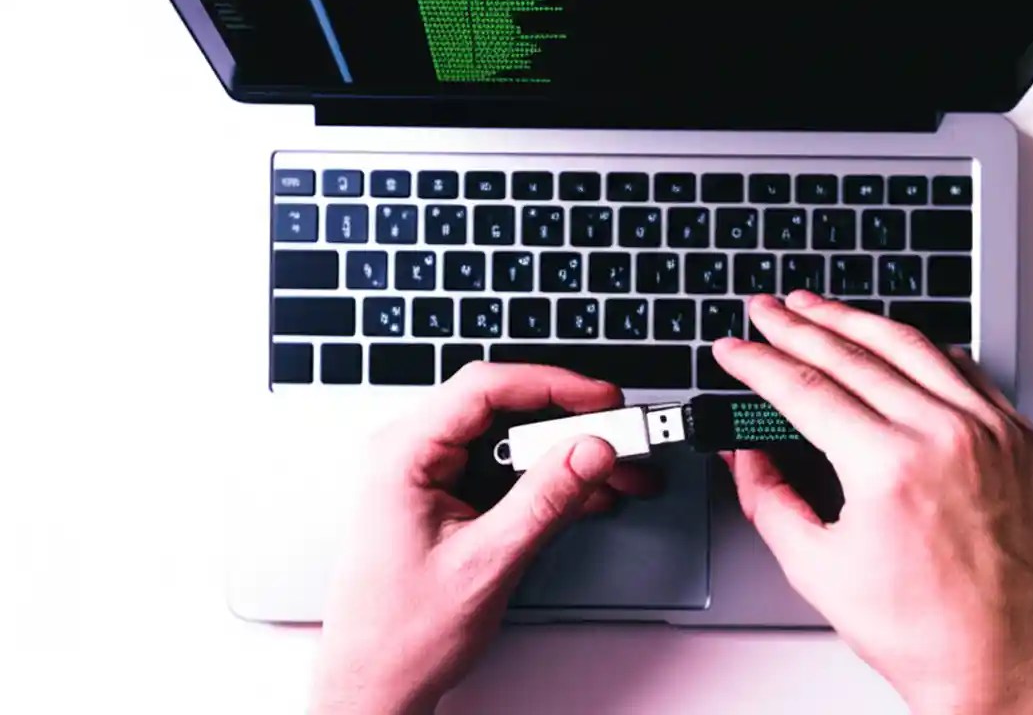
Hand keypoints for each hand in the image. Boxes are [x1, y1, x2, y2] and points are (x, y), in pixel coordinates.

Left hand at [308, 363, 655, 714]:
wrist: (372, 684)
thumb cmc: (398, 634)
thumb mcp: (484, 563)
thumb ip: (543, 501)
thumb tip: (589, 451)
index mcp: (403, 454)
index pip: (484, 389)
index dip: (552, 385)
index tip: (602, 400)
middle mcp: (412, 455)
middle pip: (503, 411)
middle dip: (569, 425)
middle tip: (621, 440)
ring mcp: (430, 477)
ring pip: (511, 444)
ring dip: (566, 457)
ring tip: (618, 473)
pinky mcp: (448, 500)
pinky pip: (506, 475)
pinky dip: (549, 483)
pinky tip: (589, 495)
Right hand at [715, 292, 1032, 714]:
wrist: (998, 663)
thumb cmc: (920, 630)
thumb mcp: (815, 566)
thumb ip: (768, 496)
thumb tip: (745, 454)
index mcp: (891, 466)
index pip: (805, 388)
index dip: (758, 362)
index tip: (734, 349)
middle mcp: (947, 435)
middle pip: (854, 354)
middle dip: (798, 325)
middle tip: (767, 309)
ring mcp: (992, 432)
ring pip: (912, 346)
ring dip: (856, 320)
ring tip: (818, 307)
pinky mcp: (1020, 440)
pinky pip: (964, 370)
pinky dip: (921, 348)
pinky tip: (894, 341)